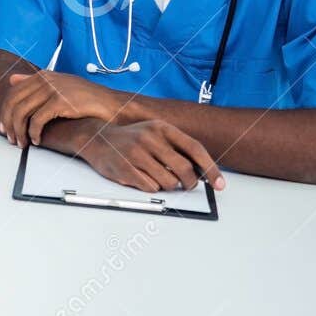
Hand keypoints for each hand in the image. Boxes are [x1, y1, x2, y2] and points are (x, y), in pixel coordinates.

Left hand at [0, 69, 128, 145]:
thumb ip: (35, 82)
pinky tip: (37, 141)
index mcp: (42, 75)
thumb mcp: (59, 85)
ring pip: (22, 113)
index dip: (5, 112)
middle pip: (13, 103)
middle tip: (11, 139)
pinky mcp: (60, 102)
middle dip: (8, 123)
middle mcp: (45, 79)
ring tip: (22, 144)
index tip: (4, 127)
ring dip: (19, 131)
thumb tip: (12, 79)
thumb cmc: (87, 99)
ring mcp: (52, 89)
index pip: (12, 93)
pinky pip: (37, 120)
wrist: (113, 105)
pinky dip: (33, 133)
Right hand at [74, 119, 225, 192]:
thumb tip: (203, 170)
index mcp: (161, 128)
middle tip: (187, 185)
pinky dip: (152, 187)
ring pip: (169, 182)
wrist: (96, 138)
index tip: (219, 184)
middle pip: (184, 170)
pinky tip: (144, 178)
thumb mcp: (154, 133)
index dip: (211, 168)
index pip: (195, 149)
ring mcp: (136, 154)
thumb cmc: (131, 139)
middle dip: (190, 183)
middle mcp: (150, 138)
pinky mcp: (125, 169)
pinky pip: (151, 187)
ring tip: (160, 178)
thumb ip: (177, 147)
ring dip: (169, 186)